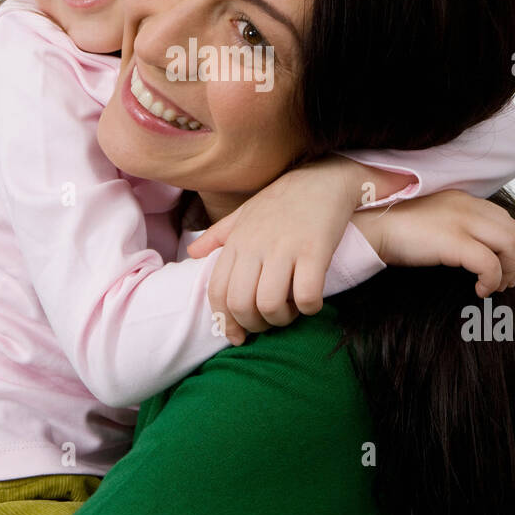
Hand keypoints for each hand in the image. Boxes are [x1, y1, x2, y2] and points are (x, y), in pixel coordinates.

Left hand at [187, 157, 408, 342]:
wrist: (323, 178)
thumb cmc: (283, 200)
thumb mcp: (244, 213)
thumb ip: (217, 235)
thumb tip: (191, 253)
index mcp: (237, 241)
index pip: (217, 291)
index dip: (225, 321)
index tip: (238, 335)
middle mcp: (256, 246)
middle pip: (240, 303)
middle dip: (254, 325)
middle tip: (269, 323)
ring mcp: (285, 248)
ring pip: (270, 304)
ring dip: (281, 319)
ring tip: (291, 312)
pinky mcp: (315, 251)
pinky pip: (306, 295)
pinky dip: (309, 308)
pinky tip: (312, 303)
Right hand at [354, 190, 514, 296]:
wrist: (370, 228)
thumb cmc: (393, 230)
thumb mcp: (431, 220)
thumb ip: (452, 226)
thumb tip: (470, 251)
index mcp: (461, 199)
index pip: (502, 218)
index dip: (511, 244)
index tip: (505, 267)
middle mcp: (466, 205)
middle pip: (512, 230)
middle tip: (507, 281)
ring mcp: (460, 221)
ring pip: (508, 244)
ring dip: (509, 269)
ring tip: (495, 287)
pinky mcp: (453, 241)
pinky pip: (489, 263)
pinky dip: (491, 280)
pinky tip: (480, 291)